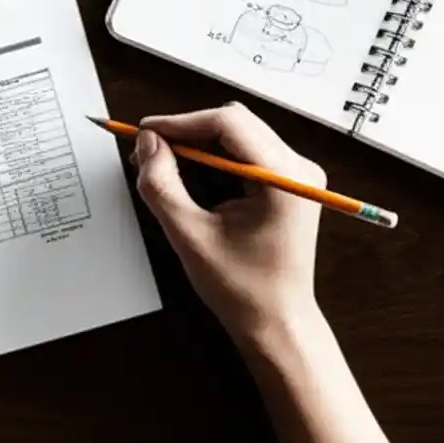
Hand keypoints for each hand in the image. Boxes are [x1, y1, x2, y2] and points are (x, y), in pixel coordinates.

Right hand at [132, 102, 325, 340]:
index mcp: (284, 178)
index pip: (229, 122)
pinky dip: (212, 156)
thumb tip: (148, 143)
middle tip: (148, 151)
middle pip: (234, 122)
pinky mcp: (287, 181)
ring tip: (163, 164)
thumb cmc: (241, 288)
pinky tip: (188, 175)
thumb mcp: (189, 236)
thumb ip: (162, 185)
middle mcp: (298, 168)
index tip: (145, 132)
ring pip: (237, 133)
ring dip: (198, 142)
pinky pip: (244, 151)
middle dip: (187, 131)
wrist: (277, 320)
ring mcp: (296, 173)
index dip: (181, 122)